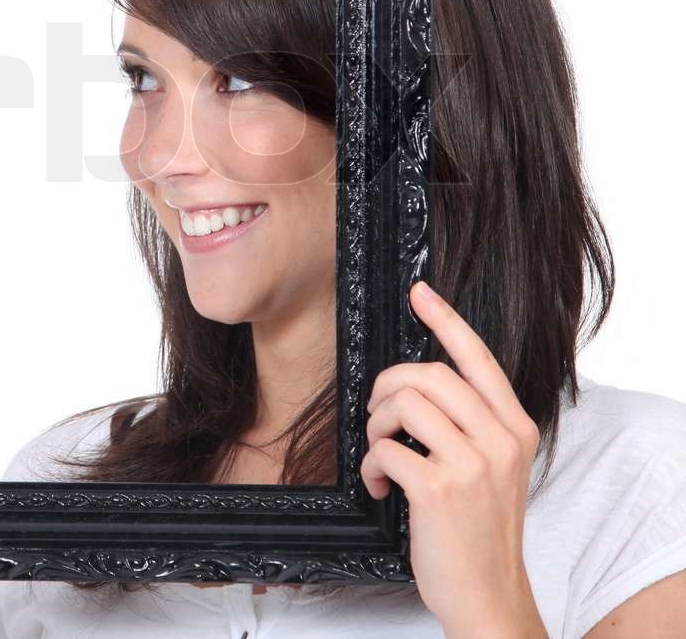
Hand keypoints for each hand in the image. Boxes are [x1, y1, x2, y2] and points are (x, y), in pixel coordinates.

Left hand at [362, 280, 546, 637]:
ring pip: (403, 404)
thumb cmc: (478, 529)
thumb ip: (471, 426)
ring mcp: (472, 464)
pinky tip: (378, 487)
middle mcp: (500, 440)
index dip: (446, 320)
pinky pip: (384, 448)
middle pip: (428, 374)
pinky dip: (369, 465)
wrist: (486, 592)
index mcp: (515, 429)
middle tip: (379, 417)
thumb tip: (423, 385)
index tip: (420, 292)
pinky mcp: (438, 490)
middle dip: (387, 387)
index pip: (479, 359)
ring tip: (380, 452)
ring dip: (375, 425)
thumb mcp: (493, 469)